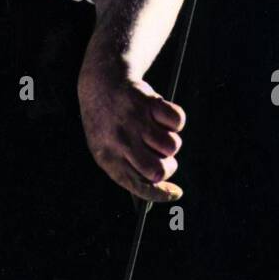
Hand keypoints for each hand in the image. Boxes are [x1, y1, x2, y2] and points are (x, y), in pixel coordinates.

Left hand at [78, 70, 185, 202]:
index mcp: (108, 158)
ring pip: (171, 146)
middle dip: (168, 167)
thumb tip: (164, 191)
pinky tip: (161, 116)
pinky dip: (175, 121)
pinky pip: (177, 120)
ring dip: (171, 141)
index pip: (138, 186)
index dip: (160, 194)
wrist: (101, 85)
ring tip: (157, 133)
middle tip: (164, 158)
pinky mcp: (149, 102)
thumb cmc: (108, 126)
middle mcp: (120, 141)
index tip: (176, 192)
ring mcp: (135, 121)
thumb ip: (130, 171)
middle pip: (158, 170)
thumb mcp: (108, 151)